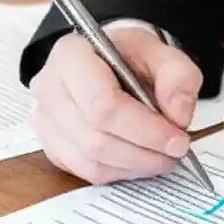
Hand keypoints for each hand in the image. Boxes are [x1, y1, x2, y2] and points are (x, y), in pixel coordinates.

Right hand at [31, 28, 200, 183]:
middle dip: (144, 151)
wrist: (108, 64)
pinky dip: (121, 171)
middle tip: (177, 150)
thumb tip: (178, 115)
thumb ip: (177, 75)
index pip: (102, 103)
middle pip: (96, 138)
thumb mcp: (161, 52)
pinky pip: (87, 171)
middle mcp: (49, 88)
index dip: (145, 129)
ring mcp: (45, 121)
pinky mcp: (52, 146)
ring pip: (91, 160)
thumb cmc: (128, 57)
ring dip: (136, 165)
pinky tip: (141, 159)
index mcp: (71, 55)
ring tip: (163, 156)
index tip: (178, 139)